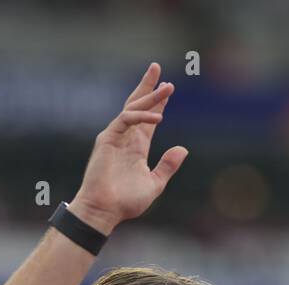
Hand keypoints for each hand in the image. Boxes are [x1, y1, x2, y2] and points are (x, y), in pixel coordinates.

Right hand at [70, 61, 187, 232]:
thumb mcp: (154, 184)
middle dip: (148, 87)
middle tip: (157, 68)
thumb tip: (183, 149)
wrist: (105, 211)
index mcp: (136, 148)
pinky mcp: (107, 139)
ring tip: (167, 86)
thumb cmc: (125, 203)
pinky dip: (141, 116)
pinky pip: (125, 120)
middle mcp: (125, 138)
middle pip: (137, 105)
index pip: (148, 119)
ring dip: (150, 96)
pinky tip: (157, 117)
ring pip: (133, 108)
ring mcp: (115, 137)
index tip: (168, 88)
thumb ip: (167, 166)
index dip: (158, 103)